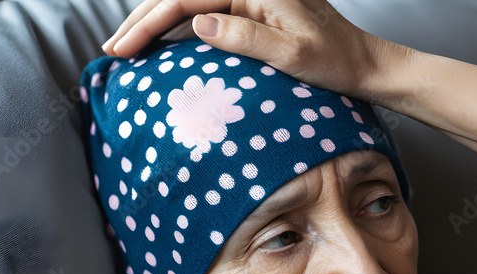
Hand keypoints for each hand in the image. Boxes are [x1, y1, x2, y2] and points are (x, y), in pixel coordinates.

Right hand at [101, 0, 409, 100]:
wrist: (364, 64)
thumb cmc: (336, 61)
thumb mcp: (292, 55)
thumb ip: (245, 36)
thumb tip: (199, 23)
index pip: (187, 1)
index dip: (149, 24)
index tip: (122, 50)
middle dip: (143, 22)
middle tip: (112, 52)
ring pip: (190, 2)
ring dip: (156, 23)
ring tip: (127, 47)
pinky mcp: (254, 6)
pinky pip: (207, 10)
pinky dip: (180, 25)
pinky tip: (162, 40)